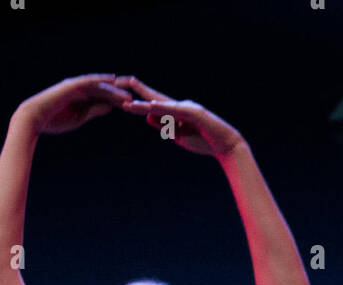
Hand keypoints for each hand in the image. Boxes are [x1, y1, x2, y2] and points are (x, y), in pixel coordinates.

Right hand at [15, 74, 130, 134]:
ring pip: (99, 86)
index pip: (103, 97)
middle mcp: (80, 88)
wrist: (35, 119)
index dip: (117, 101)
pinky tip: (112, 81)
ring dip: (114, 90)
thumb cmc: (54, 121)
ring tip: (128, 95)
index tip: (130, 105)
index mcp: (82, 97)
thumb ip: (94, 110)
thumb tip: (109, 107)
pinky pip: (89, 82)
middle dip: (119, 93)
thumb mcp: (80, 117)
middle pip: (104, 90)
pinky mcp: (71, 85)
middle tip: (135, 96)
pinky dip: (100, 81)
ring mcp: (76, 85)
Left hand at [116, 76, 243, 156]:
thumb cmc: (202, 141)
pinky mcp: (195, 114)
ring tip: (128, 102)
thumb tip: (147, 115)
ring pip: (162, 104)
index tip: (120, 97)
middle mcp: (179, 105)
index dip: (136, 100)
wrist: (224, 144)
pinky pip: (175, 111)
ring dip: (144, 103)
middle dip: (136, 90)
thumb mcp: (177, 135)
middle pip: (153, 97)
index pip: (152, 104)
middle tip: (119, 82)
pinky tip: (151, 107)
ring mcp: (187, 108)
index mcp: (174, 112)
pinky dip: (162, 109)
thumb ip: (163, 124)